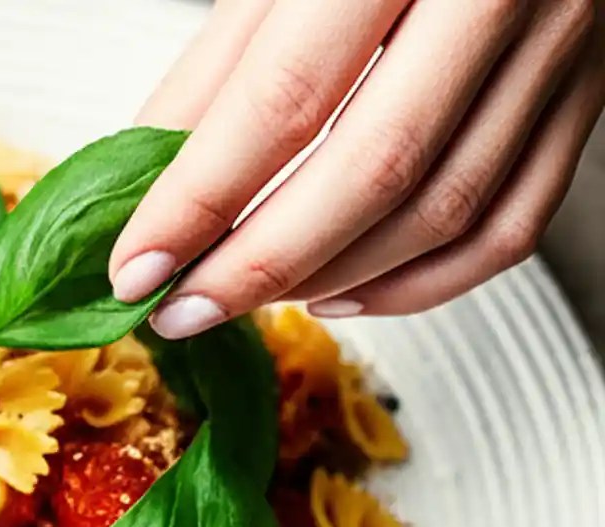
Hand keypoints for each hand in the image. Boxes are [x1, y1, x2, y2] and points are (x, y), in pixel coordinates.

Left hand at [110, 0, 604, 337]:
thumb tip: (151, 179)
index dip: (199, 199)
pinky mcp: (586, 95)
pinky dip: (418, 283)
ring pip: (445, 212)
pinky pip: (512, 225)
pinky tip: (341, 292)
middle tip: (181, 307)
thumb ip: (217, 68)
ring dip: (329, 280)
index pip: (286, 99)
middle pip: (373, 171)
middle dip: (259, 264)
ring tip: (244, 297)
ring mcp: (558, 47)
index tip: (137, 267)